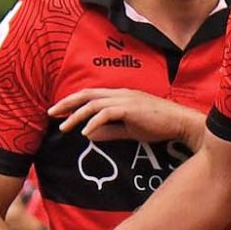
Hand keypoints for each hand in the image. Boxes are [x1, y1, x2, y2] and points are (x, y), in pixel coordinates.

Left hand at [49, 88, 204, 147]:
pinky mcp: (130, 109)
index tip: (59, 113)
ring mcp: (125, 99)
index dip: (73, 102)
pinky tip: (85, 133)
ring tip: (64, 127)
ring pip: (93, 104)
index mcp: (119, 96)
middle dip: (66, 103)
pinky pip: (106, 114)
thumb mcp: (130, 129)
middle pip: (86, 95)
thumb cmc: (158, 125)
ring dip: (76, 116)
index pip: (91, 96)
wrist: (179, 123)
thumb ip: (110, 131)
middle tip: (51, 114)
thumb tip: (90, 135)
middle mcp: (120, 94)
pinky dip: (93, 123)